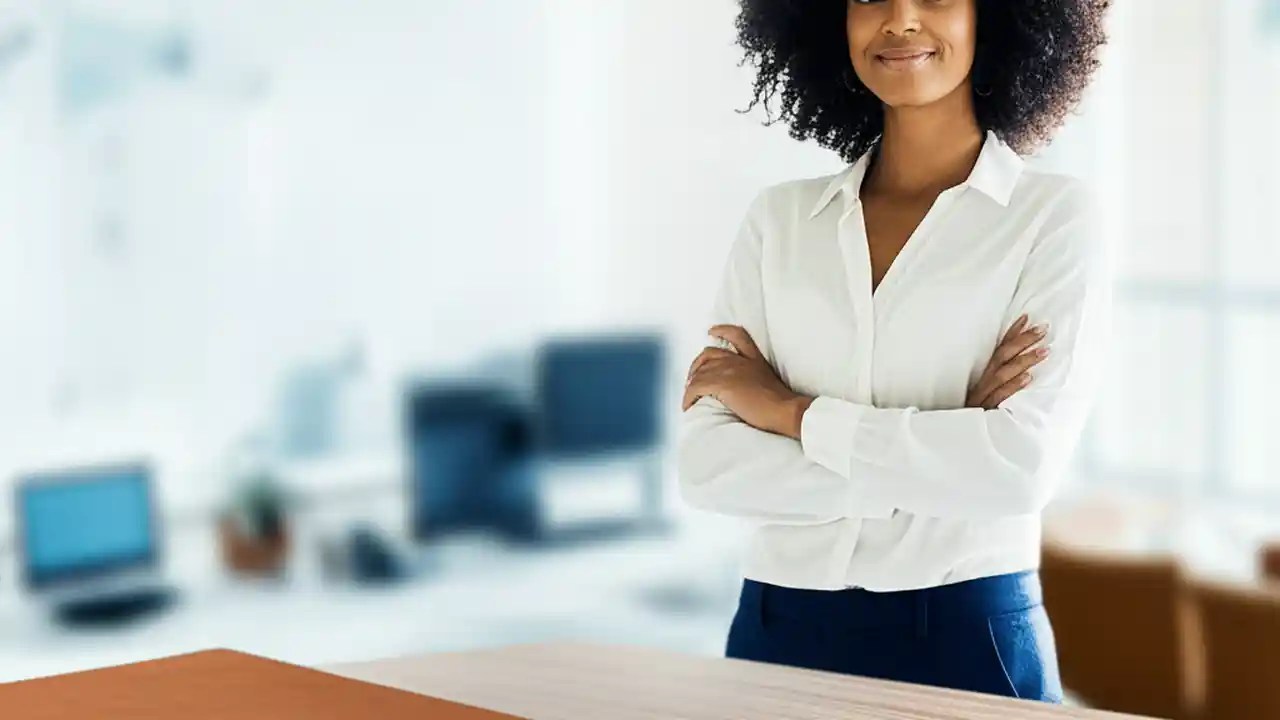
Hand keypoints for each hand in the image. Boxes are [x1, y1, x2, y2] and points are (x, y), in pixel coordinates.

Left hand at [681, 325, 811, 437]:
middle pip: (709, 354)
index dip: (722, 331)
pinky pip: (696, 387)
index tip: (711, 331)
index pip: (737, 335)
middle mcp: (739, 361)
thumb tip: (741, 390)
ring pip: (700, 372)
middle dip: (697, 365)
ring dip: (691, 384)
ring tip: (689, 396)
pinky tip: (688, 405)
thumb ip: (755, 378)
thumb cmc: (781, 404)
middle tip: (692, 378)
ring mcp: (729, 371)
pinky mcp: (720, 384)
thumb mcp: (770, 382)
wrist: (783, 409)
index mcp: (753, 358)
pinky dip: (688, 396)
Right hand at [966, 313, 1049, 409]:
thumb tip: (1025, 372)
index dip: (1012, 334)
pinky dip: (1014, 386)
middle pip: (1002, 357)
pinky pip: (1001, 396)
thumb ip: (1001, 386)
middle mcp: (983, 383)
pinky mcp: (986, 411)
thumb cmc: (975, 418)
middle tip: (1043, 329)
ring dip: (1025, 360)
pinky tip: (1028, 378)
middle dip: (1022, 341)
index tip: (1027, 318)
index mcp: (984, 378)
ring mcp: (984, 396)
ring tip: (1044, 351)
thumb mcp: (987, 399)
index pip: (999, 350)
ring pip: (1004, 373)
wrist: (959, 440)